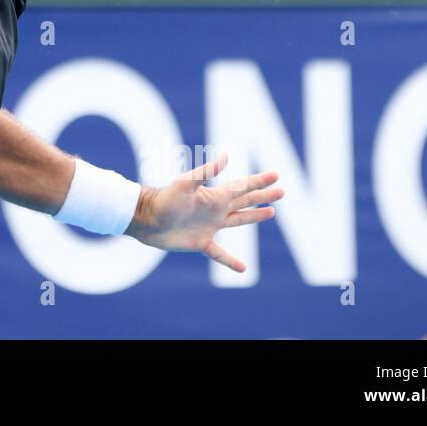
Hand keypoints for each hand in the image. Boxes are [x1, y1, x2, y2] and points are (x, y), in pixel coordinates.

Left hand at [126, 153, 282, 272]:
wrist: (145, 219)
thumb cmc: (163, 199)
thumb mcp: (184, 184)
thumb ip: (205, 172)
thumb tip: (226, 156)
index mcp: (214, 196)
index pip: (242, 187)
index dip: (259, 181)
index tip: (276, 176)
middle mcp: (215, 210)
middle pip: (245, 201)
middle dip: (263, 196)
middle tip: (281, 191)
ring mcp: (210, 226)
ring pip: (238, 220)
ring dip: (254, 216)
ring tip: (270, 212)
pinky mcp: (201, 243)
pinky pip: (220, 254)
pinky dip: (231, 261)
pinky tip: (243, 269)